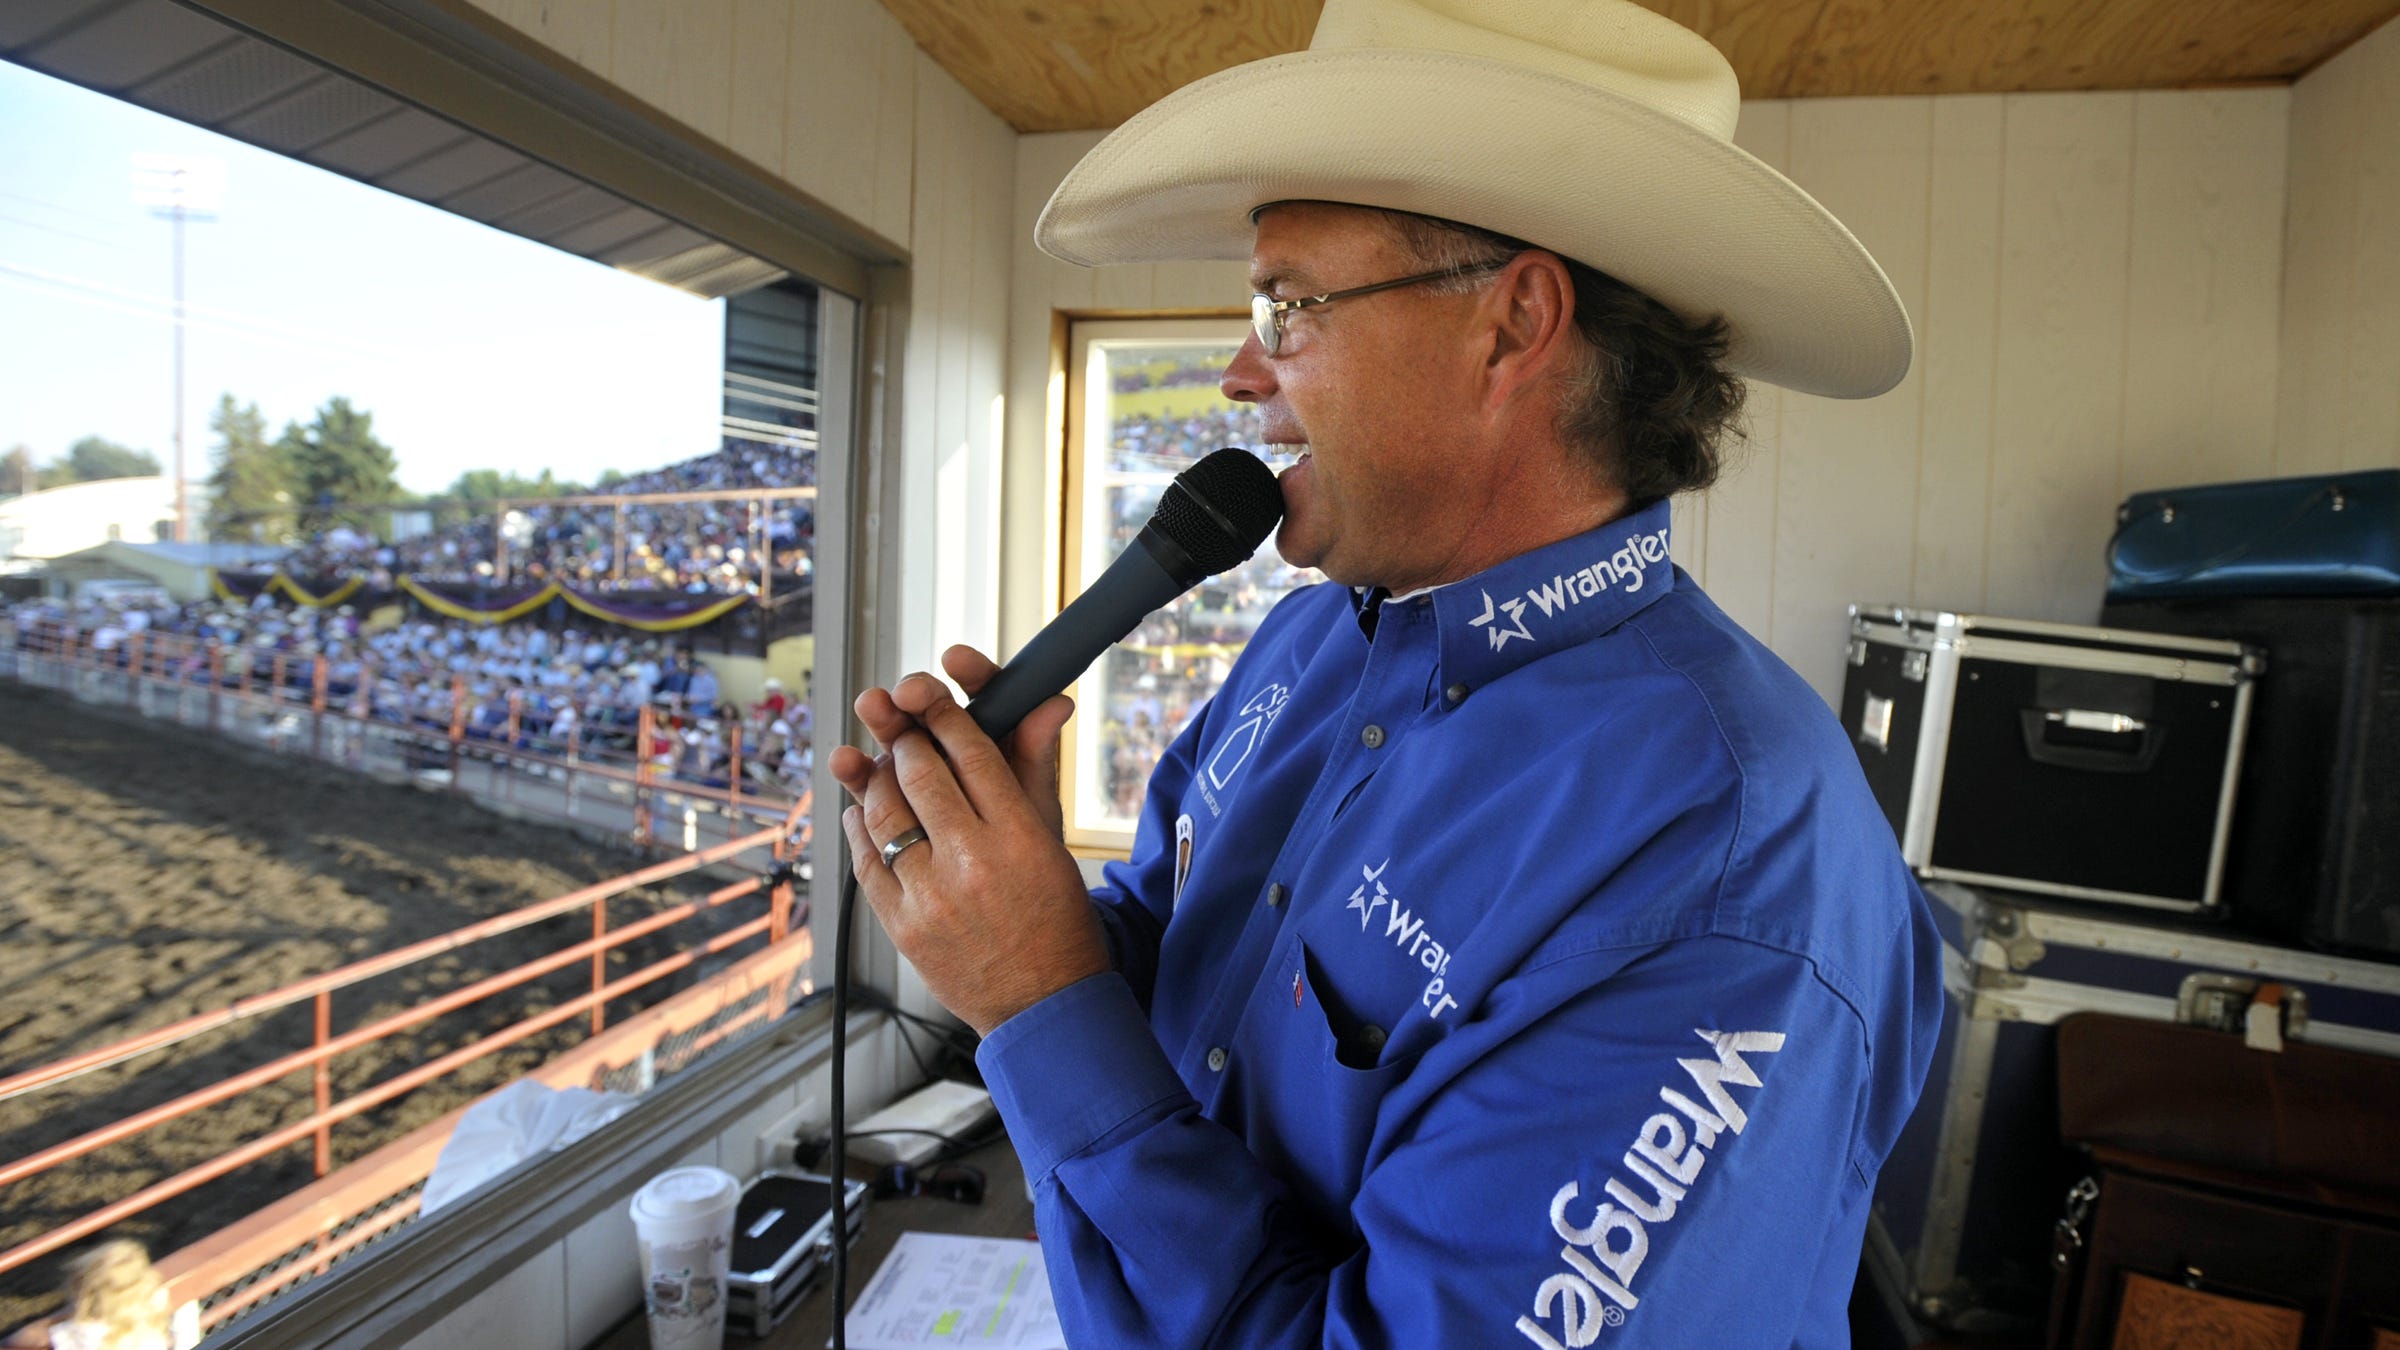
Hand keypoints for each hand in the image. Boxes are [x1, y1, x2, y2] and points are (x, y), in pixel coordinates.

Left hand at [829, 648, 1104, 1034]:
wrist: (1042, 1004)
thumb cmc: (1056, 919)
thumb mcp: (1053, 840)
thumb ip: (1036, 767)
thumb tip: (1048, 701)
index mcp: (1019, 835)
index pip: (971, 750)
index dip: (944, 715)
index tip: (930, 700)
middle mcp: (972, 862)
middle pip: (919, 771)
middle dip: (905, 740)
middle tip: (903, 730)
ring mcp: (930, 896)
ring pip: (883, 809)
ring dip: (877, 778)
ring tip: (885, 768)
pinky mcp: (900, 925)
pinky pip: (864, 858)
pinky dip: (859, 826)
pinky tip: (864, 812)